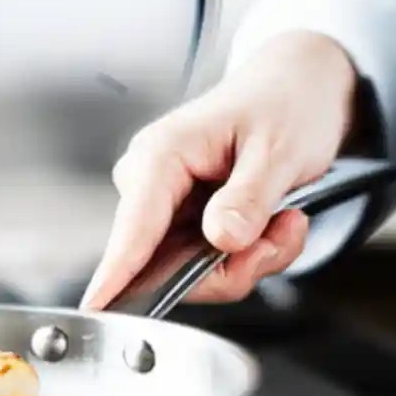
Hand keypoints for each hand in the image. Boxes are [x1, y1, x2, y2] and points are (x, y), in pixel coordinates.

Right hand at [81, 32, 359, 308]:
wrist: (298, 88)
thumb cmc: (284, 103)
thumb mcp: (279, 150)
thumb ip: (248, 198)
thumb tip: (221, 239)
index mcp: (162, 154)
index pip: (134, 224)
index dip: (117, 271)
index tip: (97, 307)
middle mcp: (151, 182)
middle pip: (170, 263)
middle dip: (236, 264)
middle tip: (285, 232)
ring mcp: (166, 205)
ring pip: (194, 271)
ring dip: (251, 258)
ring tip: (286, 219)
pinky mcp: (184, 221)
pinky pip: (209, 263)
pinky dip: (251, 254)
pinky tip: (275, 223)